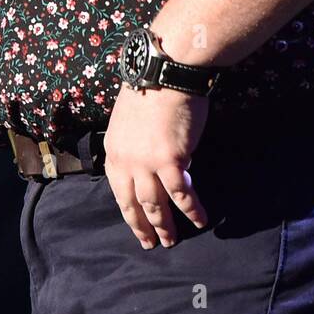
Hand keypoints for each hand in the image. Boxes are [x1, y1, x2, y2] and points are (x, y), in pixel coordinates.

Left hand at [103, 84, 210, 248]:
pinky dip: (192, 210)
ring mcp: (147, 163)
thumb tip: (151, 160)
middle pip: (133, 203)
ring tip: (172, 239)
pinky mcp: (171, 162)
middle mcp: (126, 161)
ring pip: (155, 205)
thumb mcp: (129, 118)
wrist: (166, 70)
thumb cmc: (152, 86)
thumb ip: (135, 143)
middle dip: (142, 226)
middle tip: (151, 243)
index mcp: (113, 150)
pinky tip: (200, 220)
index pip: (119, 189)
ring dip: (165, 225)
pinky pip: (183, 194)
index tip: (136, 225)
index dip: (128, 211)